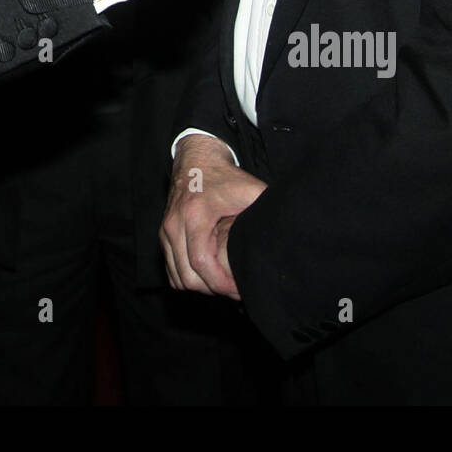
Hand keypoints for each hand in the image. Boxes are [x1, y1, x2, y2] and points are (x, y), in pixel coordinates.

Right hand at [161, 134, 265, 299]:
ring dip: (200, 287)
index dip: (221, 284)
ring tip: (223, 285)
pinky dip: (187, 279)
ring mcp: (166, 230)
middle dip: (212, 290)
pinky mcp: (164, 234)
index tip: (239, 289)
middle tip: (234, 291)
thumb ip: (266, 207)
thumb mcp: (249, 188)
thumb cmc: (225, 176)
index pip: (201, 264)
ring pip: (177, 278)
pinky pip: (171, 270)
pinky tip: (206, 277)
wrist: (197, 159)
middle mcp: (174, 225)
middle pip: (187, 277)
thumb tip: (287, 229)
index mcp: (195, 215)